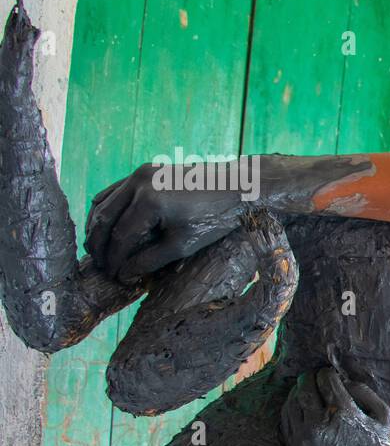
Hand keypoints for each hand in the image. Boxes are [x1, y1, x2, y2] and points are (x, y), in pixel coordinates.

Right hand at [85, 162, 251, 281]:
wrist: (237, 187)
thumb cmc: (215, 217)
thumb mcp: (183, 244)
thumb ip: (150, 260)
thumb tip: (124, 274)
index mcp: (149, 201)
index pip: (120, 237)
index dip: (113, 259)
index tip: (110, 276)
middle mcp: (139, 182)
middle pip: (105, 217)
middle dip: (98, 243)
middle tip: (97, 264)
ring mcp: (140, 173)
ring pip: (105, 201)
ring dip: (98, 225)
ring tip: (97, 248)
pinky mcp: (146, 170)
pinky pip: (116, 191)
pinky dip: (108, 208)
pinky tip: (107, 225)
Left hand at [278, 365, 389, 445]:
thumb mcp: (386, 418)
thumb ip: (367, 393)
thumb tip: (346, 382)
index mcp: (342, 411)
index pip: (324, 378)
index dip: (327, 373)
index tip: (329, 376)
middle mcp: (319, 422)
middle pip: (303, 387)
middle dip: (308, 378)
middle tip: (313, 378)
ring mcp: (304, 437)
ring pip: (291, 403)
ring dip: (297, 394)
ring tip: (304, 393)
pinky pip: (285, 423)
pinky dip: (290, 412)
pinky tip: (298, 410)